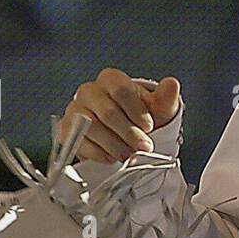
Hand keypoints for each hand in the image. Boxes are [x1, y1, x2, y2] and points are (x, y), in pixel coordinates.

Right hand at [57, 70, 181, 162]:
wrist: (124, 137)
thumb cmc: (141, 119)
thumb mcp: (158, 109)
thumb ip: (165, 97)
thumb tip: (172, 84)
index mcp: (111, 79)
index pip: (120, 90)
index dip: (136, 111)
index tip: (149, 127)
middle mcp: (89, 91)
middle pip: (107, 112)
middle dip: (128, 133)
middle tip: (143, 147)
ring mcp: (75, 110)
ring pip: (92, 128)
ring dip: (114, 145)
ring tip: (128, 155)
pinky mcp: (66, 129)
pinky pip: (79, 141)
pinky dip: (97, 153)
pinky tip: (111, 158)